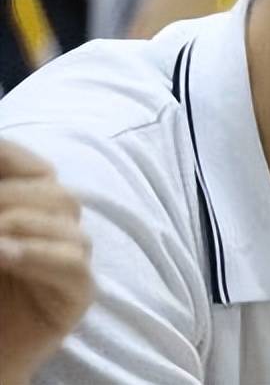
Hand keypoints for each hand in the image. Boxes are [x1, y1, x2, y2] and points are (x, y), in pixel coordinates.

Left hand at [0, 140, 93, 384]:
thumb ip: (0, 210)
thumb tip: (1, 195)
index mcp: (34, 211)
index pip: (38, 169)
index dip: (14, 159)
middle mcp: (59, 230)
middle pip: (55, 192)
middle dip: (12, 195)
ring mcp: (71, 261)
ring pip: (69, 222)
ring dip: (22, 221)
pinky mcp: (78, 294)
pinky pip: (72, 262)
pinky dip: (37, 254)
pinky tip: (5, 255)